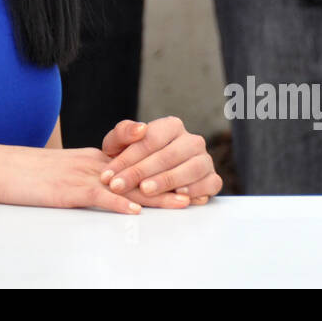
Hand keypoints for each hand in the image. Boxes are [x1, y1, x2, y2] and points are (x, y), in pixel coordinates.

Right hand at [0, 144, 192, 214]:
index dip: (161, 173)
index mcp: (94, 160)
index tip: (186, 181)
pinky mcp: (67, 191)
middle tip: (197, 193)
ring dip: (155, 196)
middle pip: (139, 175)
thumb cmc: (28, 174)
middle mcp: (93, 165)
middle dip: (169, 184)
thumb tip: (107, 187)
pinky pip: (98, 197)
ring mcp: (81, 176)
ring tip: (181, 203)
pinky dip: (118, 205)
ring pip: (126, 186)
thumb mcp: (64, 171)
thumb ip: (87, 176)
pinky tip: (135, 213)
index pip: (135, 164)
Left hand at [99, 116, 222, 202]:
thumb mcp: (119, 143)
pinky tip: (179, 195)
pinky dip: (197, 189)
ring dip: (167, 180)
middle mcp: (191, 141)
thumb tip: (140, 128)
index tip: (109, 175)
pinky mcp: (212, 179)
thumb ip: (123, 132)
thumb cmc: (133, 158)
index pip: (150, 139)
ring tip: (146, 190)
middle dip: (140, 172)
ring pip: (191, 168)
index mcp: (171, 126)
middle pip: (169, 155)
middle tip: (120, 186)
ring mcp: (204, 160)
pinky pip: (210, 183)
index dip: (128, 158)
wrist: (149, 177)